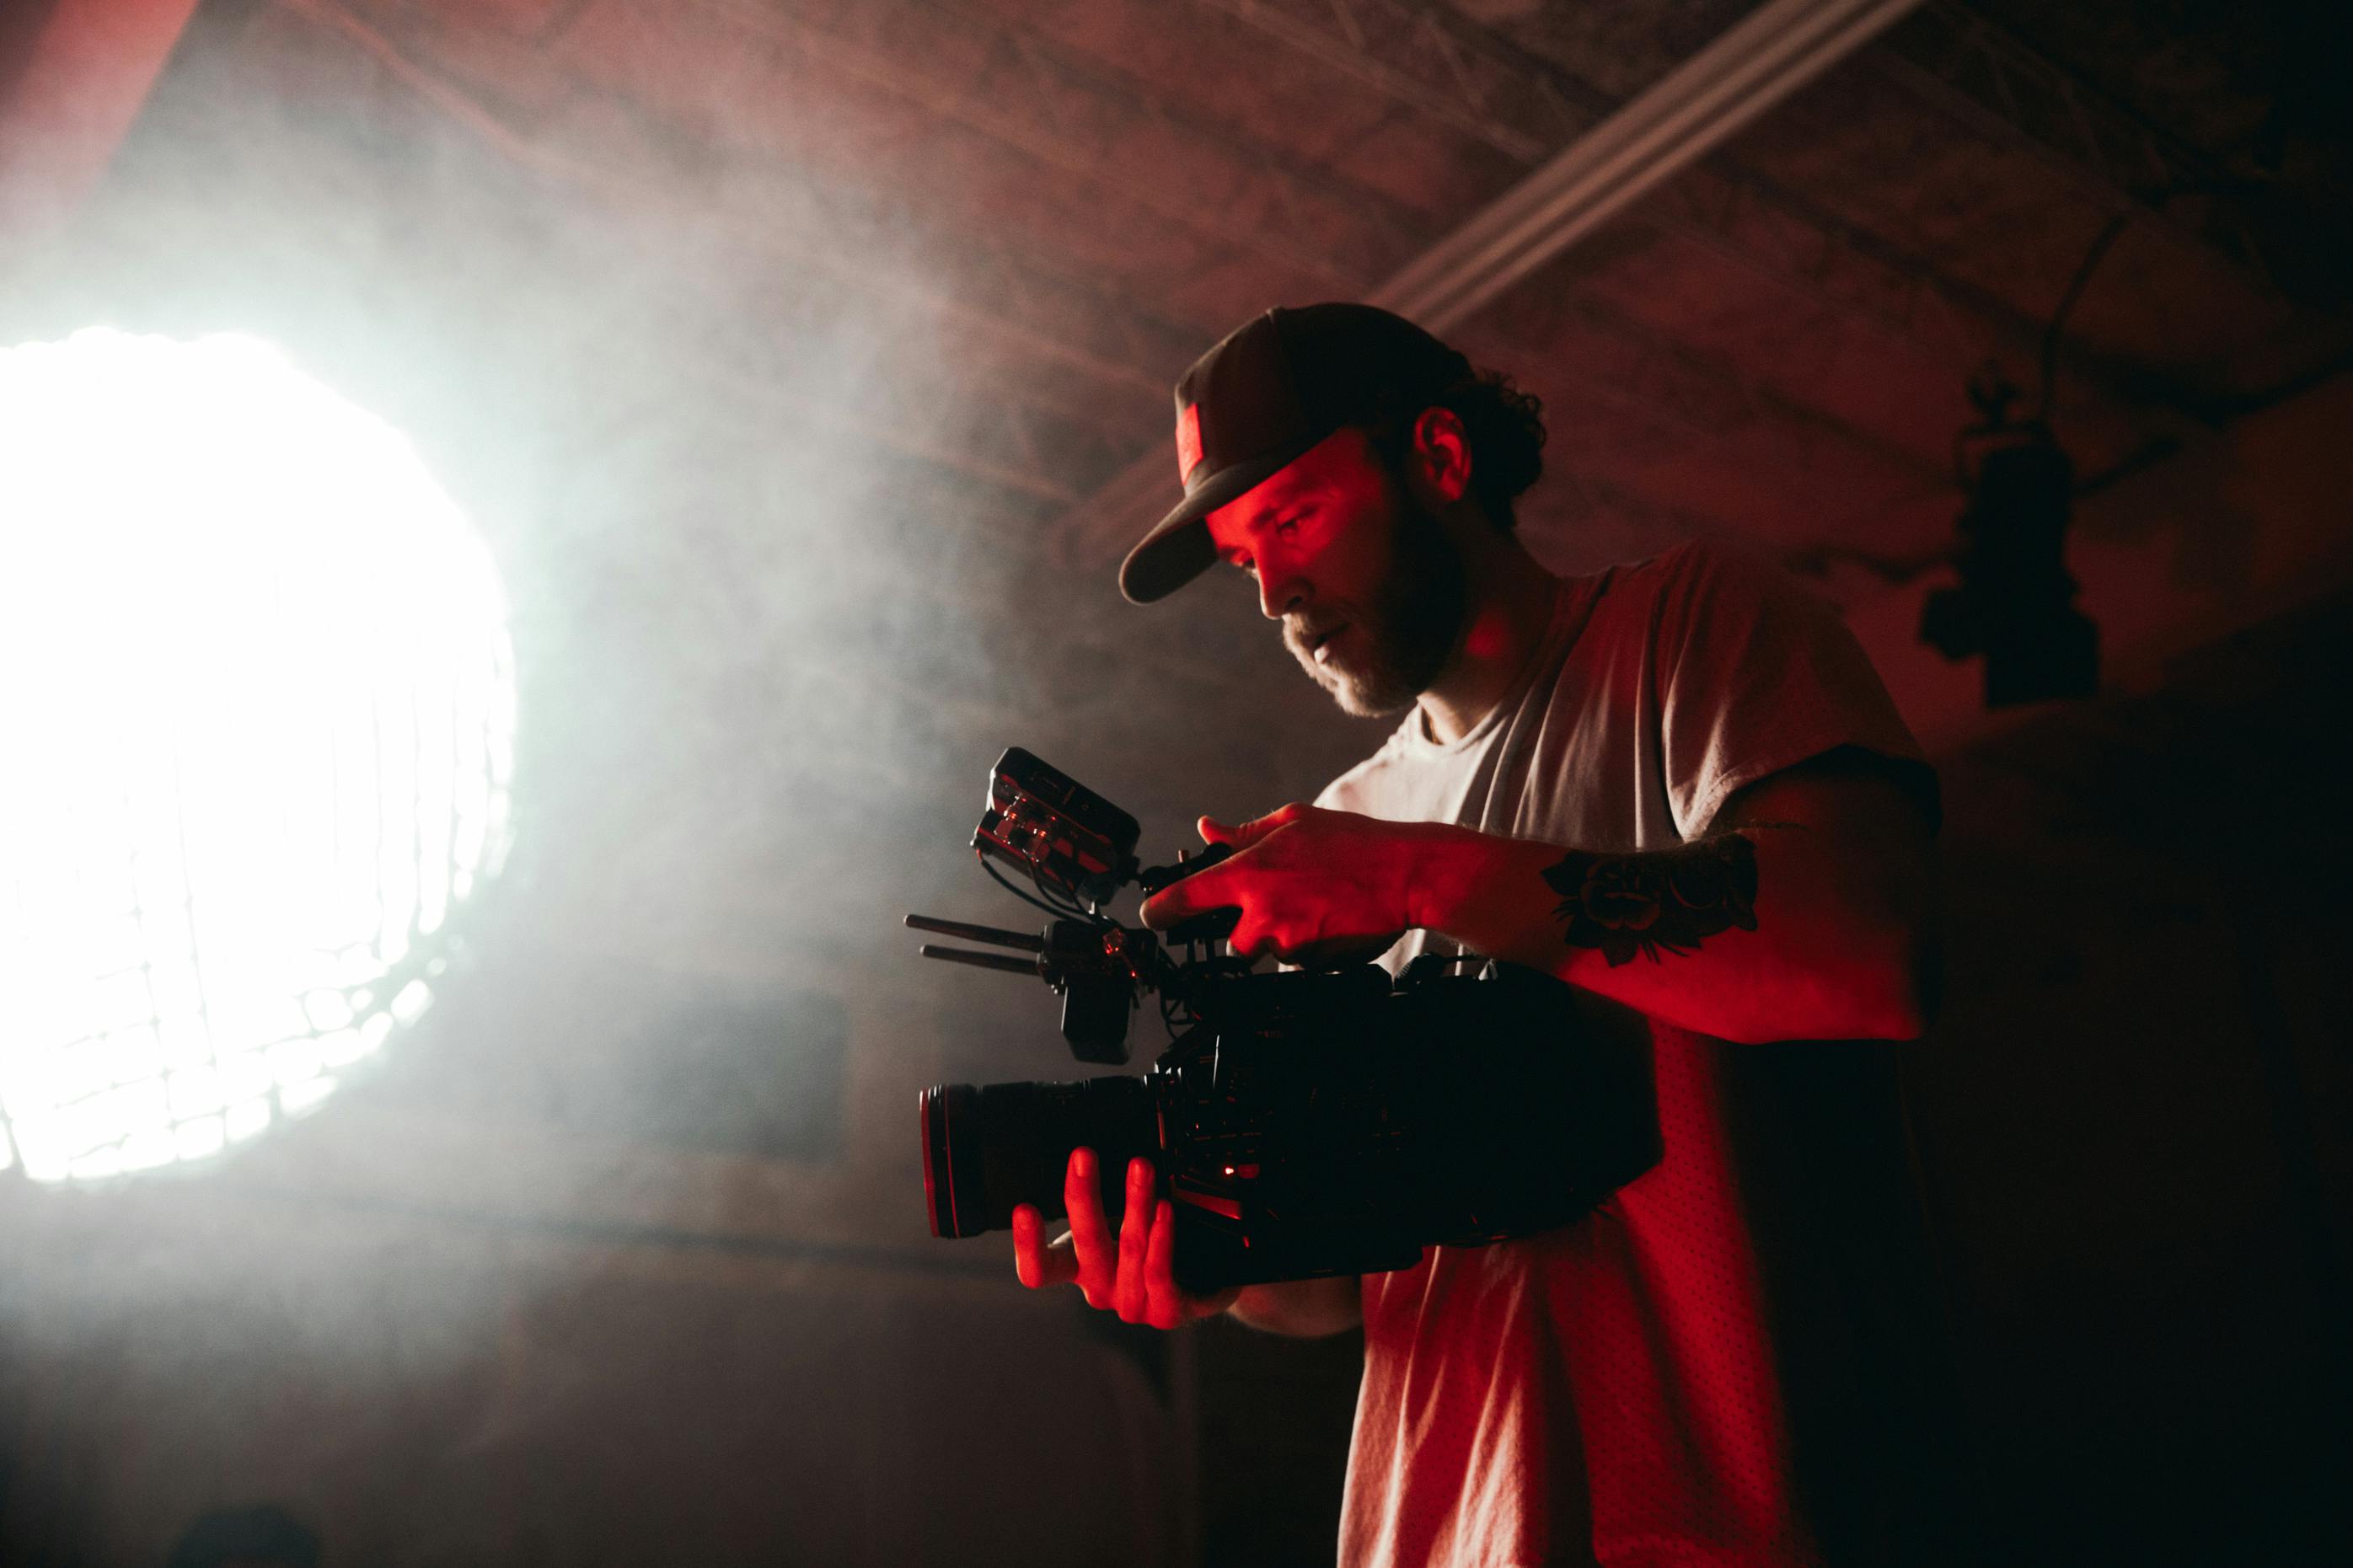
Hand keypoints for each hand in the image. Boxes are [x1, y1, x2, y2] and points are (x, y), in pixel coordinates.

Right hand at [1012, 1148, 1239, 1329]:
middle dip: (1082, 1196)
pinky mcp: (1164, 1311)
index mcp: (1076, 1269)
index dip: (1028, 1245)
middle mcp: (1098, 1289)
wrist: (1204, 1283)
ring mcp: (1130, 1304)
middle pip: (1084, 1243)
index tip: (1024, 1208)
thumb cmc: (1149, 1245)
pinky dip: (1160, 1238)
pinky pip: (1158, 1271)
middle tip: (1083, 1156)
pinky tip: (1164, 1209)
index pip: (1039, 1269)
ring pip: (1129, 1248)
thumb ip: (1102, 1199)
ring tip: (1140, 1167)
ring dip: (1135, 1203)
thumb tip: (1089, 1151)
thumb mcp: (1118, 1219)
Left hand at [1138, 804, 1451, 963]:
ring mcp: (1287, 943)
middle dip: (1248, 930)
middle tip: (1281, 905)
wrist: (1407, 877)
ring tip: (1315, 907)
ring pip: (1268, 951)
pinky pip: (1298, 962)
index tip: (1153, 917)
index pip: (1184, 900)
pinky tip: (1331, 920)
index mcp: (1250, 873)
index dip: (1160, 911)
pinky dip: (1308, 946)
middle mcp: (1262, 913)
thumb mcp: (1293, 822)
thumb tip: (1206, 829)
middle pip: (1231, 943)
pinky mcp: (1312, 965)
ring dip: (1282, 936)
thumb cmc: (1352, 844)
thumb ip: (1242, 834)